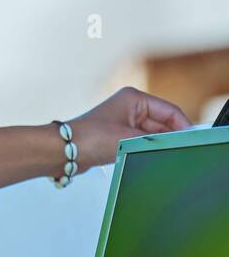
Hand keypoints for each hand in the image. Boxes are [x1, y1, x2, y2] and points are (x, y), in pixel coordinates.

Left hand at [62, 86, 191, 174]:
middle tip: (180, 153)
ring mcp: (125, 121)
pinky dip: (147, 149)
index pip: (170, 111)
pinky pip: (142, 142)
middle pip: (163, 123)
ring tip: (161, 156)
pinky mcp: (119, 135)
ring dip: (157, 144)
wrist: (64, 151)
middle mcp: (130, 106)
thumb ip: (156, 140)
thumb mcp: (129, 138)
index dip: (183, 126)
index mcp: (134, 98)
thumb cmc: (89, 138)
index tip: (193, 141)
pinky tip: (149, 158)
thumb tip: (176, 142)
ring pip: (153, 134)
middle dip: (170, 137)